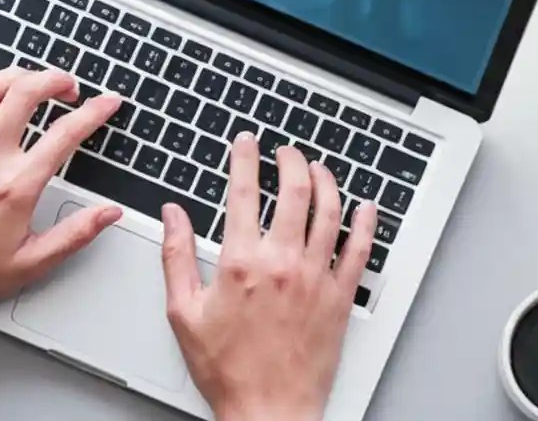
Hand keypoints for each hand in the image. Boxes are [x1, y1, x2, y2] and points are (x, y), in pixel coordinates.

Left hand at [0, 68, 123, 333]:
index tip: (108, 103)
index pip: (66, 133)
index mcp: (16, 186)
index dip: (95, 111)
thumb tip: (109, 214)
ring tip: (32, 81)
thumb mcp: (32, 262)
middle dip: (56, 80)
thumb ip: (76, 234)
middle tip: (69, 88)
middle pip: (26, 93)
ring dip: (17, 75)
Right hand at [161, 133, 376, 420]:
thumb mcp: (184, 312)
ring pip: (330, 212)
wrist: (268, 409)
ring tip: (318, 168)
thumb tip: (172, 214)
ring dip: (326, 181)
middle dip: (290, 160)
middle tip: (285, 151)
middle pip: (294, 190)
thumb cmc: (226, 369)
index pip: (243, 192)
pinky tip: (366, 207)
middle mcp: (282, 263)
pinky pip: (360, 250)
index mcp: (241, 263)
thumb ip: (176, 256)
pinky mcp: (340, 297)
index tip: (245, 143)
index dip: (244, 159)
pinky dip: (366, 224)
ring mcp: (316, 278)